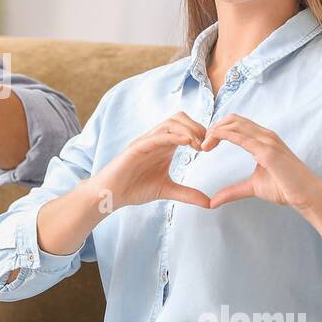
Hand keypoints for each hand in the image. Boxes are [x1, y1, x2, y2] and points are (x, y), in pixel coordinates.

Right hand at [92, 112, 211, 210]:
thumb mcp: (167, 190)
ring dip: (188, 130)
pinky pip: (156, 136)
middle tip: (207, 144)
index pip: (185, 127)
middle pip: (179, 118)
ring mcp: (146, 141)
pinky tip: (186, 143)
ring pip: (170, 123)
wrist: (110, 195)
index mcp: (164, 145)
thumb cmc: (134, 188)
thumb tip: (209, 203)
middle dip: (197, 127)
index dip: (201, 133)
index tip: (211, 147)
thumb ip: (188, 194)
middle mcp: (156, 139)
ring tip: (199, 146)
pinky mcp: (136, 148)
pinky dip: (173, 136)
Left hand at [201, 114, 321, 213]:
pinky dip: (223, 135)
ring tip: (204, 144)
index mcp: (263, 140)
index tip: (206, 144)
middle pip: (233, 119)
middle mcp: (266, 136)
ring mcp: (268, 141)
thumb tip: (212, 201)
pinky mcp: (268, 151)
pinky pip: (241, 137)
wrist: (307, 196)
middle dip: (214, 127)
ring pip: (235, 124)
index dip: (219, 129)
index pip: (237, 124)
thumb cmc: (286, 189)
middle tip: (201, 144)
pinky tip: (211, 142)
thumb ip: (233, 191)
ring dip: (215, 130)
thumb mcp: (253, 187)